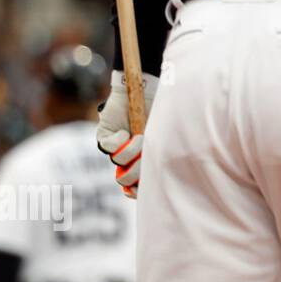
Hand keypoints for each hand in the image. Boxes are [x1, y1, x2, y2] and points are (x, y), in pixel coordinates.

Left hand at [96, 70, 158, 198]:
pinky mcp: (105, 137)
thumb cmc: (161, 109)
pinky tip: (125, 132)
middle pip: (126, 179)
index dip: (136, 192)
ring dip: (129, 153)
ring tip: (139, 137)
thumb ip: (167, 150)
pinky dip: (118, 140)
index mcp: (143, 159)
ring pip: (118, 163)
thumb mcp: (168, 132)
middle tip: (145, 151)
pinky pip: (108, 148)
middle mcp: (128, 156)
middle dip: (136, 169)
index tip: (137, 190)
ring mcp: (116, 147)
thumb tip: (175, 172)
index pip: (136, 185)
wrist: (144, 89)